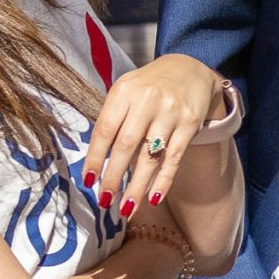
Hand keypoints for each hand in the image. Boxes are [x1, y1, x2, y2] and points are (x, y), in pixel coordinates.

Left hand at [84, 53, 221, 220]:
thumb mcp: (125, 91)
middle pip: (126, 145)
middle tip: (105, 200)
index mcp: (124, 92)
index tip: (88, 180)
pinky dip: (163, 180)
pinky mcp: (190, 124)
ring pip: (151, 156)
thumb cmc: (149, 87)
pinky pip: (174, 158)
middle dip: (114, 176)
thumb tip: (95, 161)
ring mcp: (171, 113)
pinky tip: (153, 198)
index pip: (105, 129)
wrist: (190, 69)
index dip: (95, 157)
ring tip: (126, 209)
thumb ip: (111, 118)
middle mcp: (148, 101)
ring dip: (137, 186)